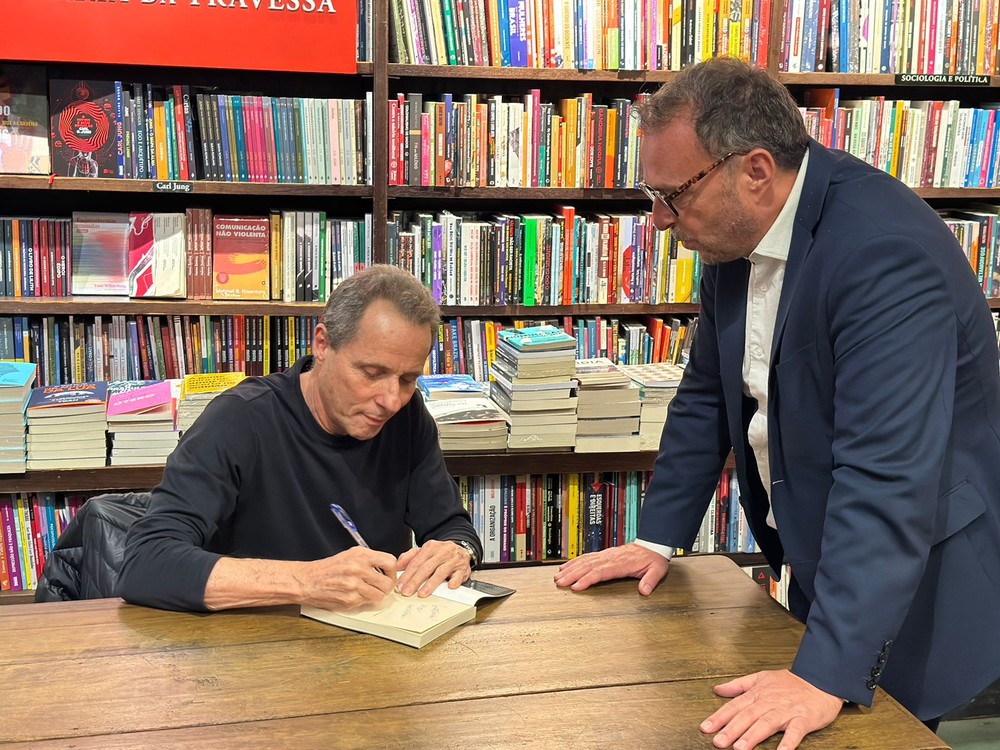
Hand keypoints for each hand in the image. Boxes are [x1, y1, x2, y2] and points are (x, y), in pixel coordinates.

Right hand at [298, 546, 397, 610]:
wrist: (308, 580)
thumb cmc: (329, 568)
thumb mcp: (351, 554)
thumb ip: (370, 559)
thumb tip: (388, 567)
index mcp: (360, 555)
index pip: (390, 562)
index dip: (392, 571)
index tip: (389, 574)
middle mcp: (358, 569)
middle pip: (388, 583)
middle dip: (386, 586)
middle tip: (381, 586)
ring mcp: (354, 586)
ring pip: (380, 595)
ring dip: (376, 595)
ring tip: (367, 590)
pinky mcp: (350, 600)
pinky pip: (367, 602)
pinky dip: (364, 600)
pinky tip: (355, 594)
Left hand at [396, 540, 471, 596]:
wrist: (461, 549)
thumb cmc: (441, 553)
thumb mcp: (425, 551)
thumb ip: (410, 556)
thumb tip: (398, 565)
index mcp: (430, 547)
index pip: (416, 562)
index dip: (407, 574)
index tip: (400, 585)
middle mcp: (442, 552)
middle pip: (426, 567)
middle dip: (415, 581)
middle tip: (407, 592)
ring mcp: (453, 560)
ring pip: (440, 572)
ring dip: (431, 584)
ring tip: (422, 593)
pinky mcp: (462, 568)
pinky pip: (459, 575)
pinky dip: (454, 581)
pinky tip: (450, 587)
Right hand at [553, 542, 668, 594]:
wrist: (651, 545)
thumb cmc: (652, 559)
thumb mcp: (657, 570)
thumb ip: (650, 580)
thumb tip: (644, 591)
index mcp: (621, 564)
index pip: (600, 572)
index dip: (587, 579)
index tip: (576, 586)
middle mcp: (610, 558)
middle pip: (587, 567)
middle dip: (572, 575)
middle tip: (559, 583)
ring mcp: (605, 556)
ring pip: (584, 562)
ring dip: (571, 569)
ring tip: (558, 577)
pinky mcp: (604, 555)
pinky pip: (587, 557)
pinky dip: (575, 562)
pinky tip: (567, 567)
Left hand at [701, 670, 844, 749]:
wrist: (820, 679)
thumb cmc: (790, 682)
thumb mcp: (761, 677)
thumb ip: (738, 685)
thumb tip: (717, 689)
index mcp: (758, 694)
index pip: (734, 706)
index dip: (719, 717)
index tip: (705, 728)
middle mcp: (769, 702)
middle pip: (747, 716)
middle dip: (731, 729)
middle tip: (718, 742)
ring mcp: (786, 711)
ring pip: (767, 723)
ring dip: (753, 735)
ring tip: (740, 748)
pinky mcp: (803, 719)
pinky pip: (795, 732)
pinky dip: (788, 742)